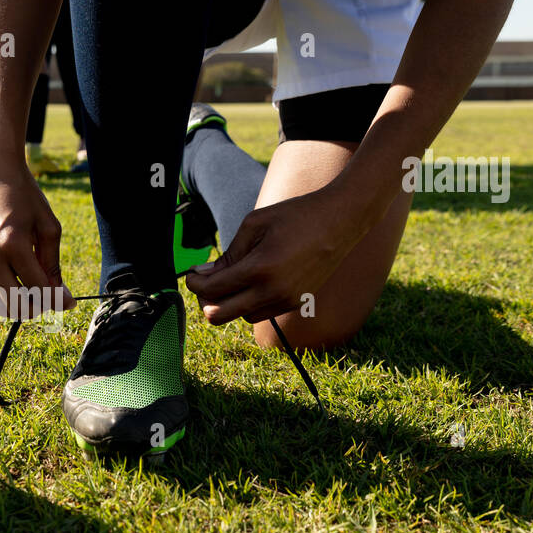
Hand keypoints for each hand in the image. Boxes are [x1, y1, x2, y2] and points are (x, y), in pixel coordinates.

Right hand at [0, 157, 75, 318]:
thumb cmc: (25, 196)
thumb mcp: (48, 227)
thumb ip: (54, 265)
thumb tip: (62, 299)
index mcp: (12, 244)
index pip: (37, 288)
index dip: (56, 300)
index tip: (68, 302)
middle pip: (15, 304)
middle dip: (37, 307)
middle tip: (49, 297)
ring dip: (17, 306)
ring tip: (32, 293)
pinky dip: (0, 299)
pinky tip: (15, 288)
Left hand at [184, 187, 359, 324]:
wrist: (341, 220)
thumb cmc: (295, 215)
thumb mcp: (254, 224)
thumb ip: (228, 254)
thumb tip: (202, 276)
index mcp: (260, 269)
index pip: (212, 290)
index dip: (194, 284)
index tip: (192, 275)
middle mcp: (273, 291)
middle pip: (220, 316)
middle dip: (205, 301)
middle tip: (206, 283)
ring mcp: (287, 300)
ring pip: (240, 317)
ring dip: (229, 302)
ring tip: (231, 278)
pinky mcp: (296, 303)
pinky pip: (261, 313)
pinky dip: (249, 303)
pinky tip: (252, 281)